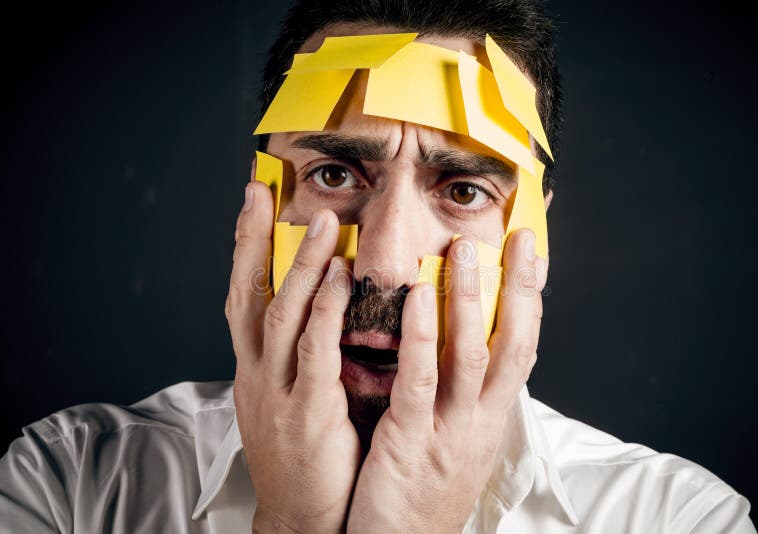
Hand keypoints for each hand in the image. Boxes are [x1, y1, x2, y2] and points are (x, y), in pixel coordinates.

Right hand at [226, 177, 360, 532]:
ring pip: (281, 314)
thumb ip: (306, 354)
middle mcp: (256, 373)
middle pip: (247, 294)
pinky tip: (343, 278)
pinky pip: (314, 352)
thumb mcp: (294, 398)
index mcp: (254, 369)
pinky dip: (326, 311)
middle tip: (260, 192)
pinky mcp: (307, 413)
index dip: (244, 249)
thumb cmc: (308, 456)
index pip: (242, 297)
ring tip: (321, 222)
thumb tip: (330, 305)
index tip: (251, 205)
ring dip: (302, 265)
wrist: (301, 521)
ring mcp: (277, 393)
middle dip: (253, 241)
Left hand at [347, 230, 545, 532]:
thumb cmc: (422, 494)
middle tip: (521, 238)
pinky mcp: (411, 442)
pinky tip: (420, 297)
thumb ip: (464, 398)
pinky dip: (424, 336)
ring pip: (472, 355)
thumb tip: (468, 353)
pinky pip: (420, 381)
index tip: (534, 258)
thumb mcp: (456, 443)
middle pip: (514, 344)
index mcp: (490, 419)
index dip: (531, 301)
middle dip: (519, 289)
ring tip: (465, 251)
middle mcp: (480, 421)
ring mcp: (449, 431)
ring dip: (470, 299)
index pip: (522, 350)